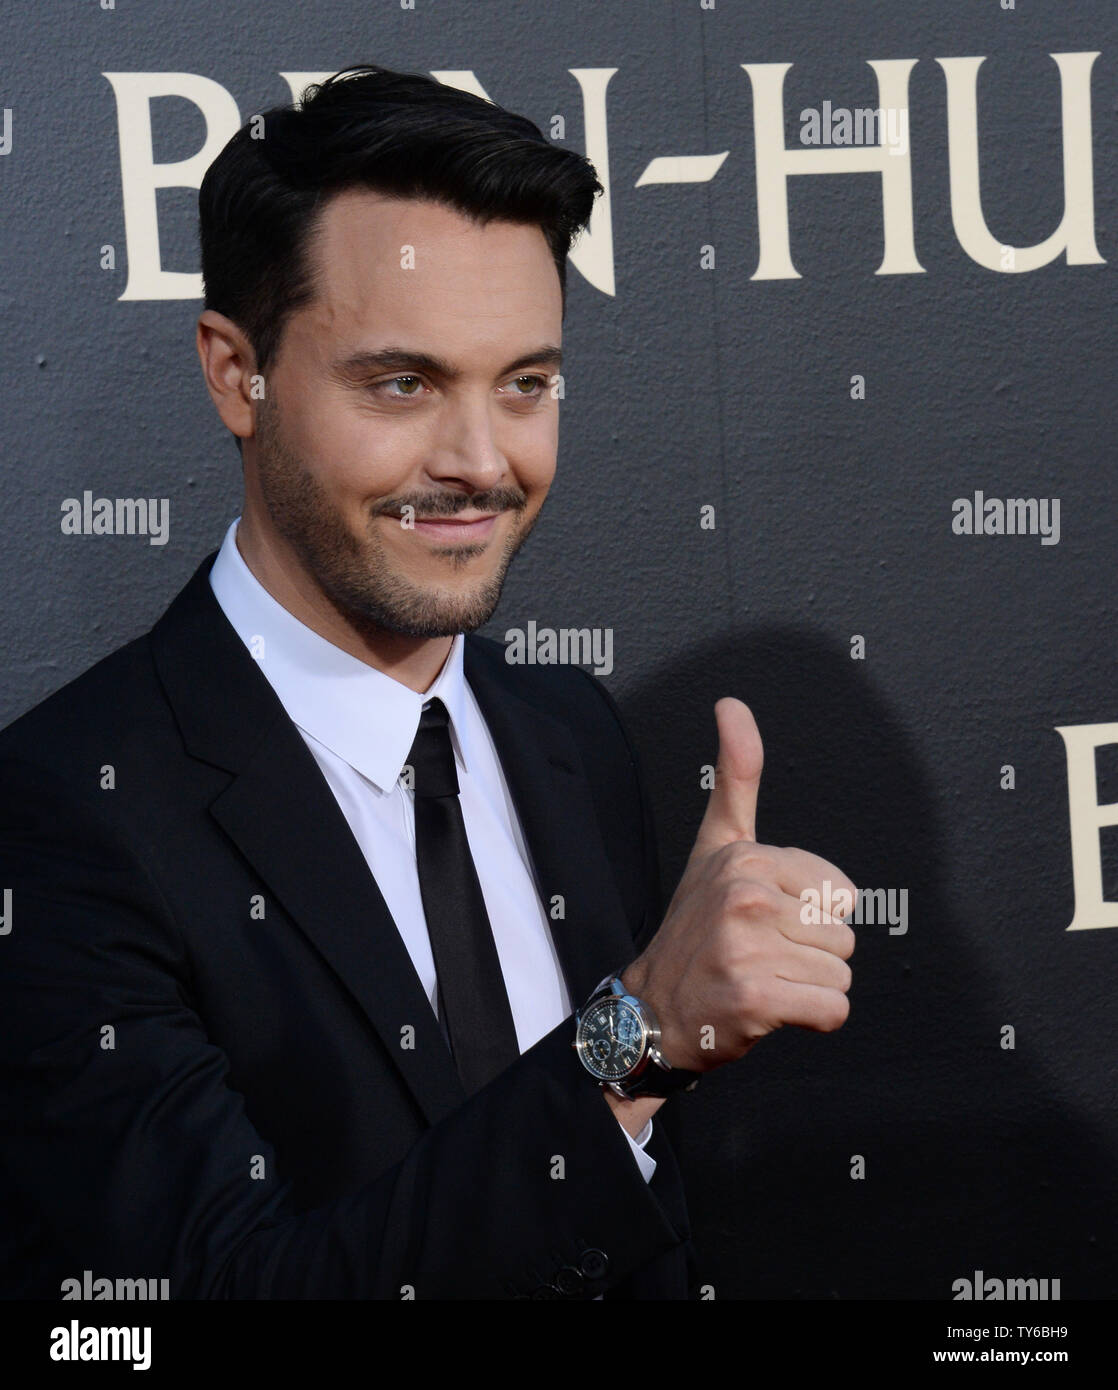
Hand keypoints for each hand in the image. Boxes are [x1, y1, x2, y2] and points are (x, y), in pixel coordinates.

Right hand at [622, 699, 856, 1073]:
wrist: (652, 1009)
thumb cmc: (695, 927)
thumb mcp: (716, 845)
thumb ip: (736, 776)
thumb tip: (731, 703)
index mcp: (746, 858)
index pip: (843, 894)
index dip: (811, 913)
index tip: (763, 918)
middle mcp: (745, 896)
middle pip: (844, 935)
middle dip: (810, 953)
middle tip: (759, 953)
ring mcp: (747, 948)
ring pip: (841, 974)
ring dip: (808, 988)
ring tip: (761, 978)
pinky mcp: (755, 997)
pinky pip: (833, 1010)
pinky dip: (810, 1019)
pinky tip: (767, 1009)